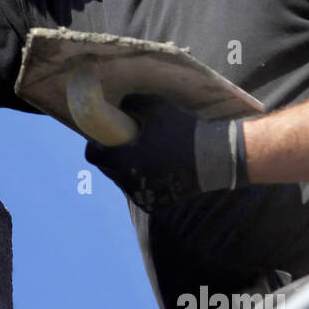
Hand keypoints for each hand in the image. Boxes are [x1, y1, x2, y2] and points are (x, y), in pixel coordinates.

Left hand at [84, 94, 248, 212]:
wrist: (215, 157)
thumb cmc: (182, 129)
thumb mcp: (155, 107)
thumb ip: (131, 104)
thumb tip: (118, 103)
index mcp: (122, 159)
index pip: (93, 155)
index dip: (96, 144)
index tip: (104, 137)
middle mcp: (128, 181)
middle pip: (107, 168)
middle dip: (112, 156)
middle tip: (126, 144)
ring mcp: (142, 195)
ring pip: (123, 181)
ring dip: (126, 170)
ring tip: (145, 156)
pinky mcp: (155, 205)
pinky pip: (140, 191)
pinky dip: (143, 182)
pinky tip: (157, 169)